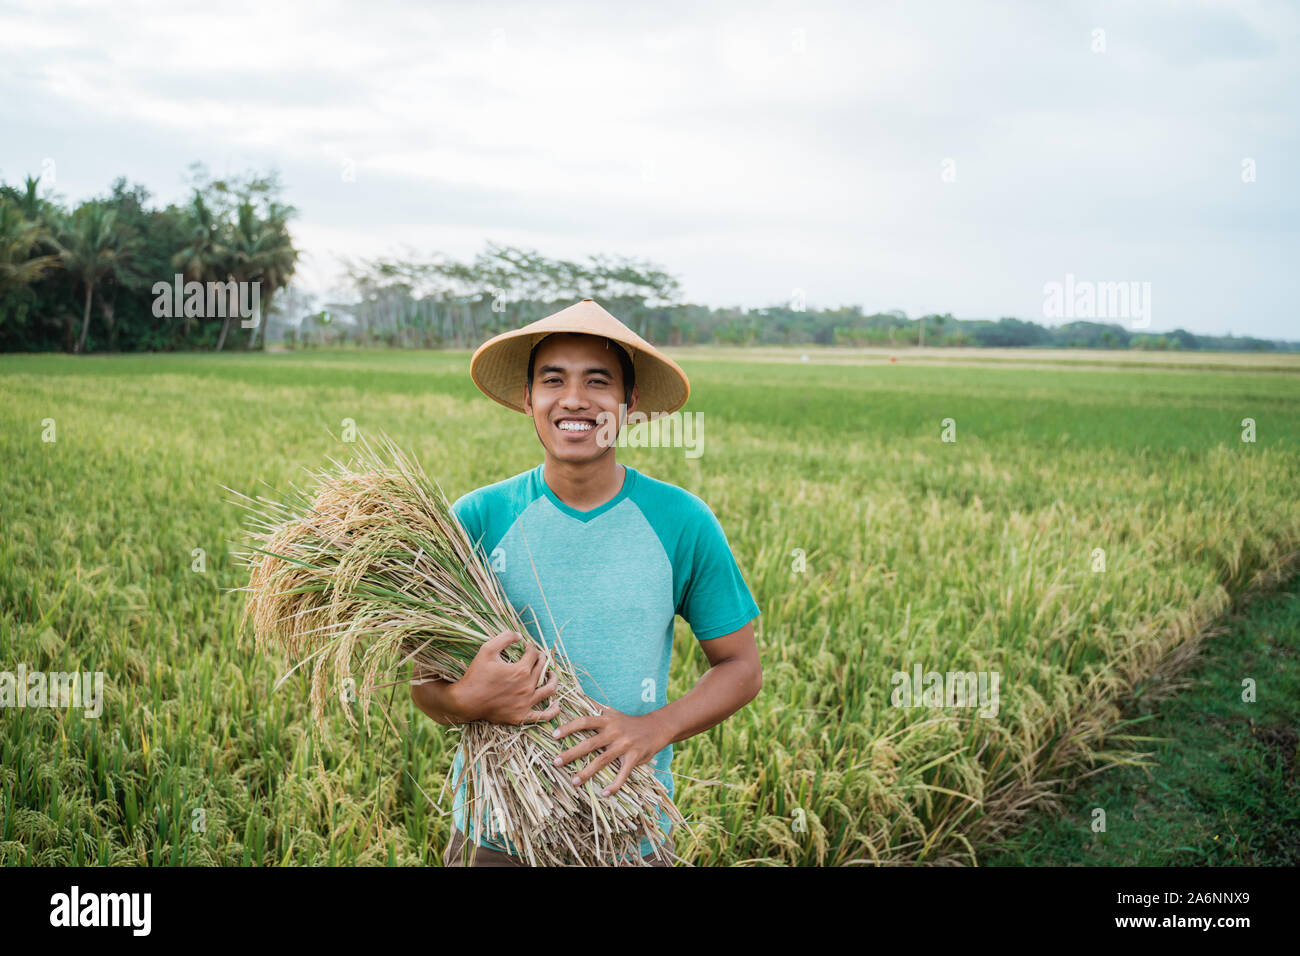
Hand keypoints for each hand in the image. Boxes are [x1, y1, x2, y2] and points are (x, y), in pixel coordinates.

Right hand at [456, 629, 560, 725]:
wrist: (465, 701)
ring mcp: (526, 703)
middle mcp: (527, 686)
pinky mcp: (521, 716)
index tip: (526, 646)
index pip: (534, 654)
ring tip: (551, 675)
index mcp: (521, 670)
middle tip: (536, 657)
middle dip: (541, 659)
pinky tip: (557, 705)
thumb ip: (505, 638)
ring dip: (553, 680)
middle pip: (542, 669)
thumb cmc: (476, 675)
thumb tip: (520, 635)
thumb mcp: (487, 649)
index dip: (531, 647)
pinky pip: (543, 716)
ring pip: (549, 690)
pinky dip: (553, 711)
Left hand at [550, 706, 668, 796]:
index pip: (584, 722)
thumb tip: (576, 697)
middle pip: (589, 743)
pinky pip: (623, 773)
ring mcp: (625, 745)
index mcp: (607, 720)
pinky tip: (605, 793)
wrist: (657, 727)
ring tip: (574, 781)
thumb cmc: (628, 722)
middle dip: (571, 753)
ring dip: (587, 772)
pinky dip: (614, 785)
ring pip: (602, 760)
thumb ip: (595, 710)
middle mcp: (614, 732)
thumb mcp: (613, 713)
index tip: (554, 735)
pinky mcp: (635, 757)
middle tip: (555, 762)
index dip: (569, 727)